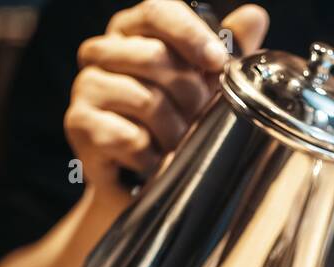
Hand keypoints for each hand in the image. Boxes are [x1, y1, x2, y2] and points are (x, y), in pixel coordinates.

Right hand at [65, 1, 268, 195]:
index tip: (218, 63)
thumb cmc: (175, 124)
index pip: (156, 11)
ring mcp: (86, 86)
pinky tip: (155, 161)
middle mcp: (101, 52)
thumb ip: (228, 48)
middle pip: (154, 56)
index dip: (190, 34)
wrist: (143, 183)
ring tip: (176, 144)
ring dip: (174, 131)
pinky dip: (153, 157)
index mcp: (131, 31)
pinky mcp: (79, 124)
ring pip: (145, 100)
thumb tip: (254, 16)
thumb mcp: (207, 84)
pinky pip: (130, 138)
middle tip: (197, 118)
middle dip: (190, 94)